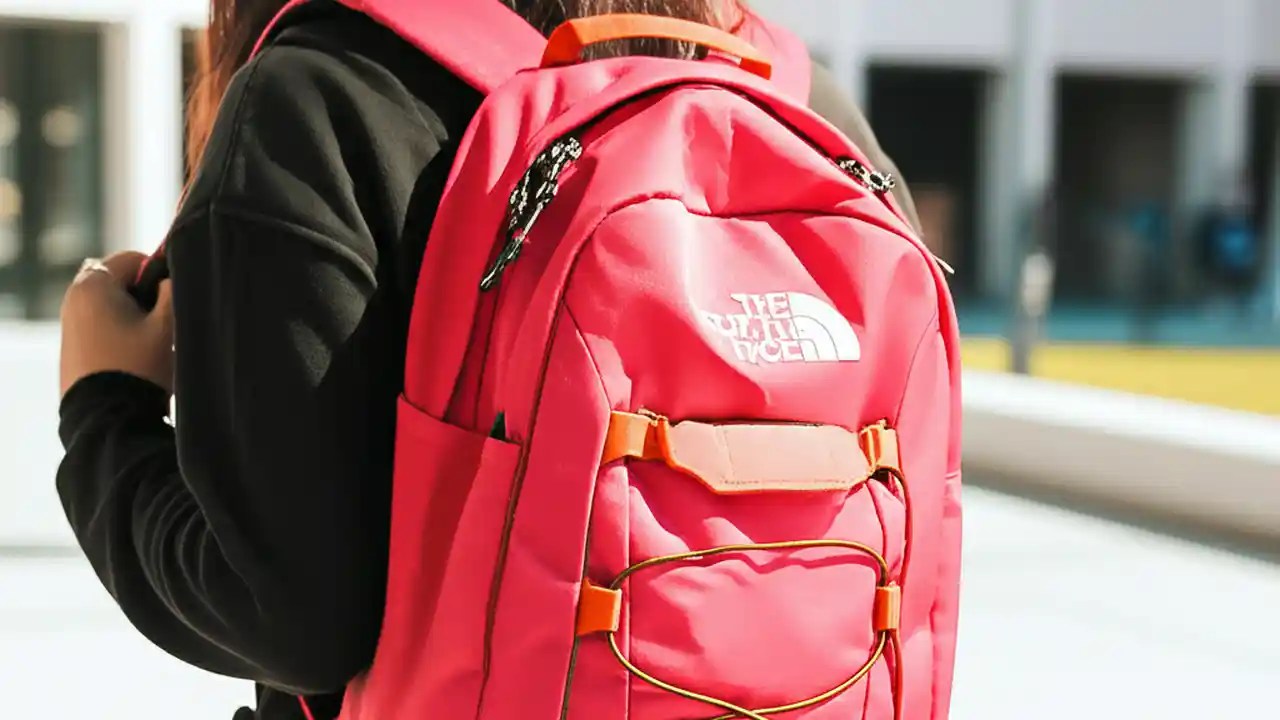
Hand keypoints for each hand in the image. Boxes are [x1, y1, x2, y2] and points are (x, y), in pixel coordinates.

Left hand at [60, 252, 173, 396]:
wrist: (107, 417)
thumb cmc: (139, 366)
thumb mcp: (167, 325)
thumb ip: (173, 292)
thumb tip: (170, 280)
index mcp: (93, 285)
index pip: (133, 259)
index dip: (159, 273)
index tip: (172, 300)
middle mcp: (73, 298)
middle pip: (120, 281)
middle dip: (144, 295)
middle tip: (163, 323)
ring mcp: (69, 324)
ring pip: (112, 305)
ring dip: (134, 315)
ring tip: (152, 344)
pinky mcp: (71, 347)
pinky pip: (100, 326)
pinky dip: (119, 332)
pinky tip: (135, 358)